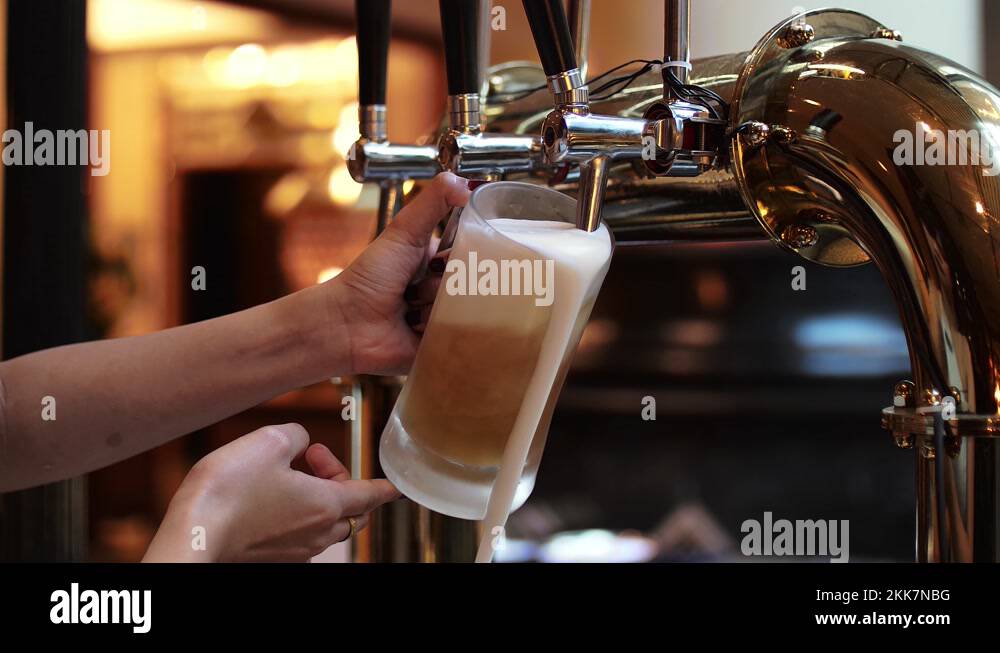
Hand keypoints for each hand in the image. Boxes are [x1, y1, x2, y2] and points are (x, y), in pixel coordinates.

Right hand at [143, 423, 398, 561]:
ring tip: (289, 470)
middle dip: (339, 478)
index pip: (372, 495)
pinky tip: (270, 494)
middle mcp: (317, 533)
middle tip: (313, 454)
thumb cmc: (229, 489)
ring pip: (324, 522)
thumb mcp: (270, 441)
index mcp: (327, 505)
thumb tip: (300, 441)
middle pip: (349, 509)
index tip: (398, 486)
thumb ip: (297, 435)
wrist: (191, 534)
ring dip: (318, 494)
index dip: (386, 487)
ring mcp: (294, 550)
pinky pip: (298, 533)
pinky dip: (297, 512)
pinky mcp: (271, 556)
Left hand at [328, 172, 469, 374]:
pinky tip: (421, 329)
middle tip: (420, 288)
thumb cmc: (369, 277)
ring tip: (412, 310)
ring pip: (466, 312)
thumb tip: (468, 182)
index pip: (472, 255)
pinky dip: (442, 332)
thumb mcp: (404, 231)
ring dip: (438, 309)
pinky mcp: (440, 346)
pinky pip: (460, 338)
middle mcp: (441, 290)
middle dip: (449, 286)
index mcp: (435, 262)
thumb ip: (434, 202)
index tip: (451, 261)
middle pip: (472, 285)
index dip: (467, 257)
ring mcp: (441, 320)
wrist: (346, 324)